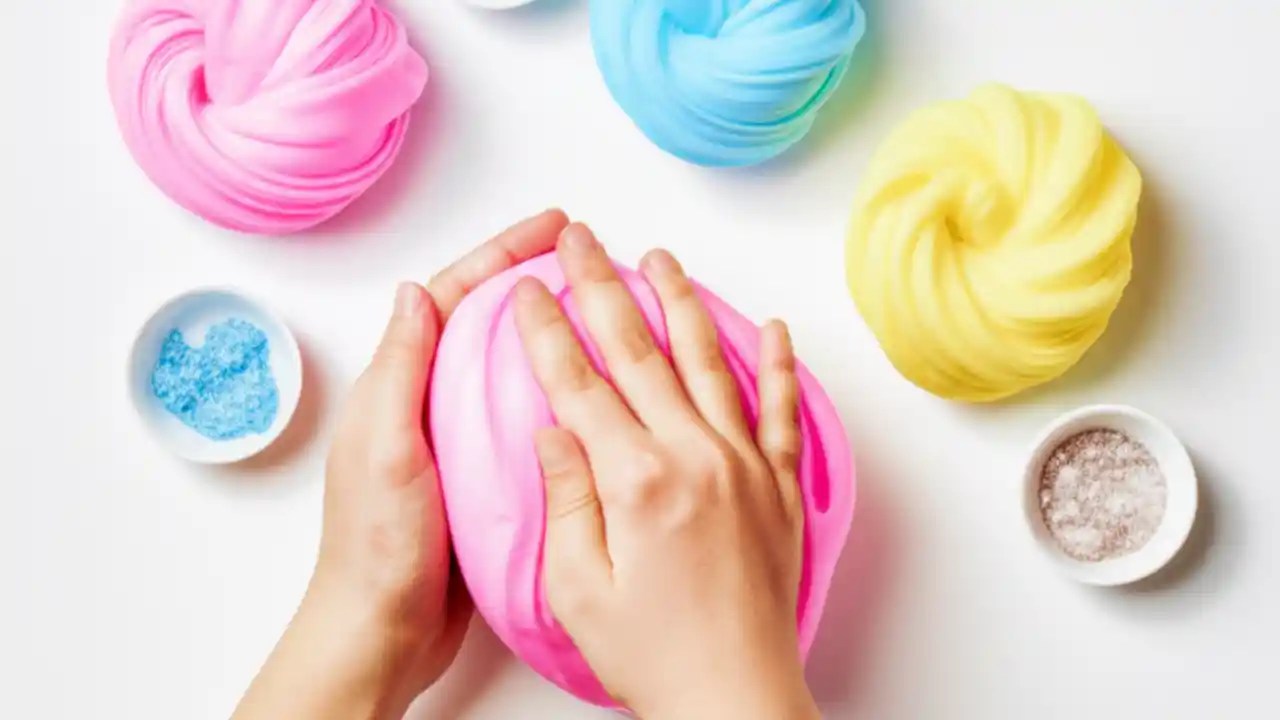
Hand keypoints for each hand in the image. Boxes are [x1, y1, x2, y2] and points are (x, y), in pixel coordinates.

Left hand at [232, 209, 569, 719]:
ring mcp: (456, 440)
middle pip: (484, 322)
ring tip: (598, 309)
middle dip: (531, 280)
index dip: (501, 256)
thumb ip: (401, 368)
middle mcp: (427, 404)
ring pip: (507, 366)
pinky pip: (522, 416)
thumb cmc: (378, 545)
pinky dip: (552, 391)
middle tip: (585, 257)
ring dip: (546, 332)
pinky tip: (588, 390)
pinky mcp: (482, 476)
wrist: (385, 630)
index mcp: (400, 387)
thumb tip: (416, 291)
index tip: (550, 229)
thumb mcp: (385, 445)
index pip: (454, 298)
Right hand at [514, 225, 817, 719]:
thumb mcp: (578, 589)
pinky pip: (779, 410)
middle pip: (639, 353)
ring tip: (659, 259)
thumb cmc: (654, 656)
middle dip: (602, 288)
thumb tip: (550, 429)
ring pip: (709, 363)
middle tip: (581, 240)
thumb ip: (566, 498)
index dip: (548, 332)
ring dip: (681, 304)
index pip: (579, 385)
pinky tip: (772, 327)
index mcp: (636, 482)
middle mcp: (695, 458)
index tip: (528, 291)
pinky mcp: (777, 486)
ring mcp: (743, 466)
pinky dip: (777, 364)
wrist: (735, 698)